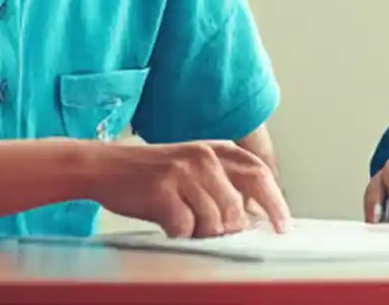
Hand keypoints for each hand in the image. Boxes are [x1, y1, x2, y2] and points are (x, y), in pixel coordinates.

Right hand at [84, 139, 290, 237]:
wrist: (105, 167)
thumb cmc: (153, 175)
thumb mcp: (195, 168)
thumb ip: (224, 185)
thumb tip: (254, 218)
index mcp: (218, 150)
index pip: (259, 175)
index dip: (275, 202)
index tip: (283, 226)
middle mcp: (204, 157)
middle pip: (238, 205)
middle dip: (235, 228)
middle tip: (226, 237)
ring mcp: (183, 172)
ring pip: (213, 220)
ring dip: (202, 233)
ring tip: (187, 226)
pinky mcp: (162, 189)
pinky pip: (185, 227)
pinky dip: (180, 234)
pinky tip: (170, 226)